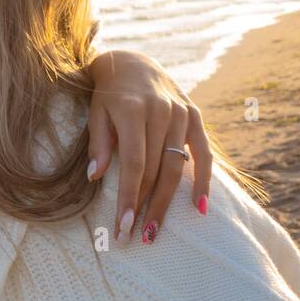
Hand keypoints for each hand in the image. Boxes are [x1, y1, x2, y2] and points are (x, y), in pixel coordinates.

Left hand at [85, 50, 212, 242]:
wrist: (132, 62)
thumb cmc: (106, 94)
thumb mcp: (94, 113)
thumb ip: (97, 144)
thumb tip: (95, 176)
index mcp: (132, 110)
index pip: (134, 163)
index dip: (128, 196)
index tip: (122, 225)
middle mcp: (161, 112)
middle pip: (156, 169)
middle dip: (145, 206)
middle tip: (137, 238)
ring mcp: (181, 114)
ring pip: (177, 166)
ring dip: (167, 202)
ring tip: (155, 231)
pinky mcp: (195, 116)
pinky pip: (204, 154)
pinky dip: (203, 180)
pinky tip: (199, 207)